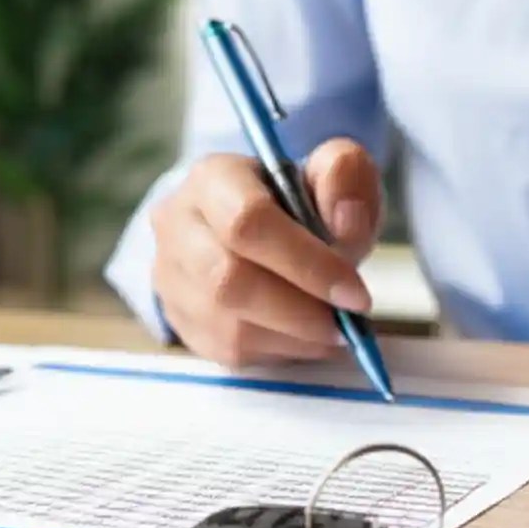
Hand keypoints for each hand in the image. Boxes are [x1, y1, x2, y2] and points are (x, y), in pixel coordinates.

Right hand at [151, 138, 381, 366]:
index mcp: (213, 178)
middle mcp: (178, 226)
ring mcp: (172, 279)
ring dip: (295, 336)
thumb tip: (346, 218)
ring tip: (334, 328)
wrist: (260, 231)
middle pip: (230, 281)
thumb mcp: (334, 176)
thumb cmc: (301, 202)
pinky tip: (309, 336)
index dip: (307, 263)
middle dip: (301, 310)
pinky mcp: (183, 322)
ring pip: (231, 326)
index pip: (249, 222)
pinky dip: (282, 350)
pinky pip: (232, 350)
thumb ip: (346, 179)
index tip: (356, 293)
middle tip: (346, 322)